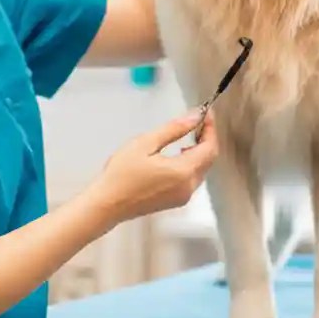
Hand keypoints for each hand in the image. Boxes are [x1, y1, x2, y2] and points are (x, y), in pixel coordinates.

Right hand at [88, 110, 219, 225]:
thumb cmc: (121, 174)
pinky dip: (192, 163)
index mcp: (184, 172)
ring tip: (189, 134)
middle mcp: (189, 187)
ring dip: (200, 150)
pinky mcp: (177, 201)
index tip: (206, 112)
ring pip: (202, 169)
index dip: (211, 128)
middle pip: (209, 159)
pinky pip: (193, 178)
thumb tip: (196, 117)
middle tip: (198, 120)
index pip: (210, 147)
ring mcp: (184, 197)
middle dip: (207, 138)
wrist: (107, 205)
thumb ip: (174, 129)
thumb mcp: (146, 143)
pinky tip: (179, 154)